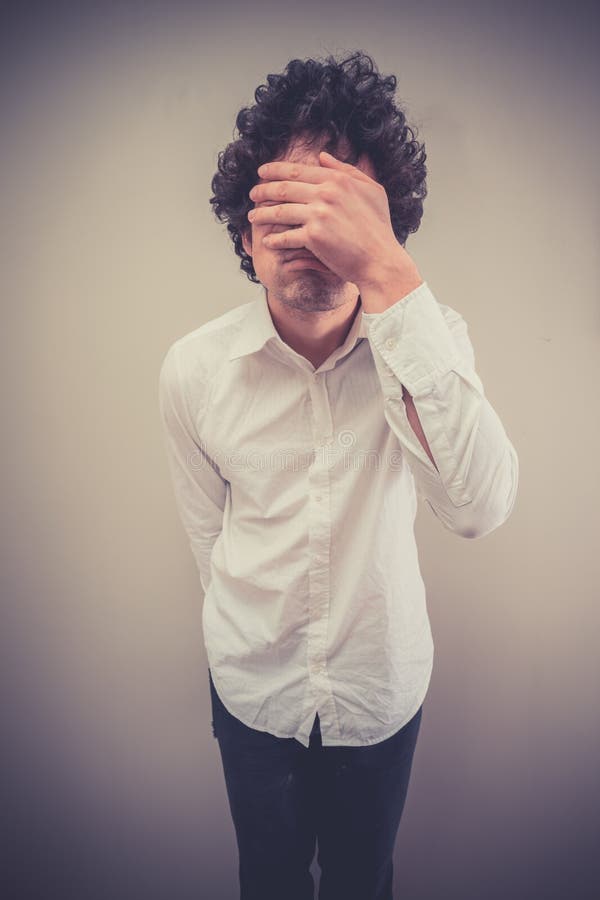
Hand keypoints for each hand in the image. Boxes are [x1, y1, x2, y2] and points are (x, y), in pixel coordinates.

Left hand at [247, 151, 420, 298]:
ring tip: (253, 217)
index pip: (298, 171)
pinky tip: (267, 241)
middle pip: (284, 188)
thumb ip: (347, 171)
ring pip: (280, 211)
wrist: (380, 260)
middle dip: (262, 190)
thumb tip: (322, 157)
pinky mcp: (313, 237)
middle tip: (252, 194)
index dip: (275, 170)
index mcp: (337, 180)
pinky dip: (274, 239)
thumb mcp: (371, 190)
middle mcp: (326, 194)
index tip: (262, 172)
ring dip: (262, 214)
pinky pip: (285, 236)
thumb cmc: (379, 227)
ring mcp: (318, 215)